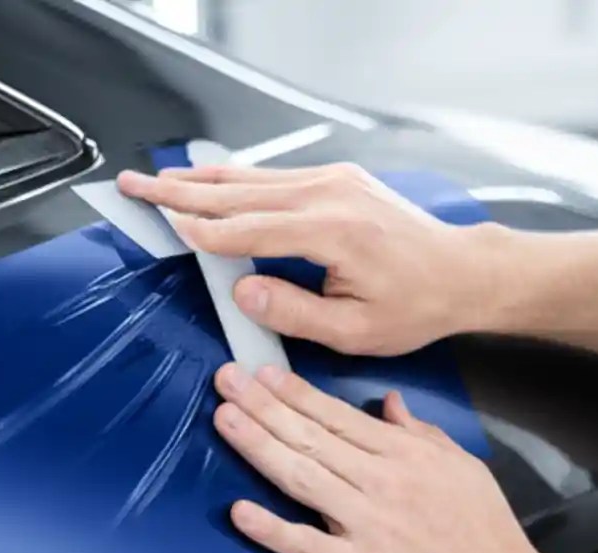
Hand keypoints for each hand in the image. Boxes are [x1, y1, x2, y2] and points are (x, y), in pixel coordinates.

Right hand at [117, 163, 499, 355]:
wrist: (462, 272)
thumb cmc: (416, 305)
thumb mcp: (354, 331)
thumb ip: (292, 312)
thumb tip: (241, 292)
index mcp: (332, 232)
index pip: (246, 229)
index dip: (199, 231)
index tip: (161, 226)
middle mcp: (330, 194)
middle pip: (238, 192)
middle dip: (180, 191)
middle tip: (135, 186)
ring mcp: (335, 180)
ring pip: (252, 178)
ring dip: (201, 180)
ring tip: (159, 181)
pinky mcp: (339, 179)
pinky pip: (274, 177)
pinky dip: (235, 180)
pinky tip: (210, 181)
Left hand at [210, 361, 557, 552]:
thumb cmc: (489, 540)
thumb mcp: (465, 469)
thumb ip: (422, 434)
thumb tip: (391, 404)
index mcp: (408, 456)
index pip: (339, 415)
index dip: (296, 392)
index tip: (263, 372)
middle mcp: (384, 484)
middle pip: (311, 437)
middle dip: (264, 405)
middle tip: (228, 381)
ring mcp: (369, 527)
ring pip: (302, 478)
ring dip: (258, 445)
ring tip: (225, 420)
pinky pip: (307, 545)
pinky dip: (271, 529)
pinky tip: (240, 510)